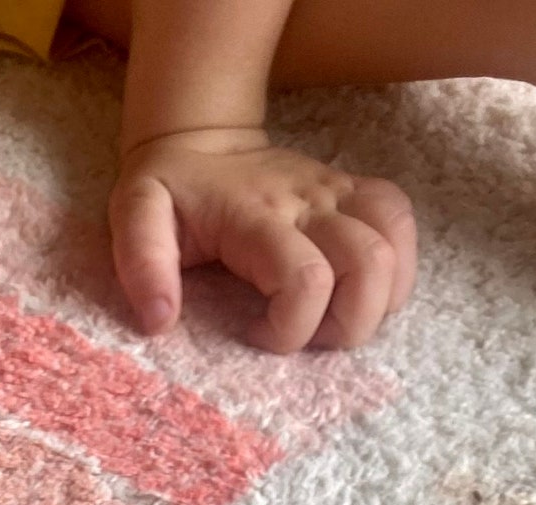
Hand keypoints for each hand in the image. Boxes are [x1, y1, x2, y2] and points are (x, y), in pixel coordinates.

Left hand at [109, 129, 416, 351]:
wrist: (200, 137)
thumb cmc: (169, 189)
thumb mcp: (134, 215)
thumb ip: (142, 263)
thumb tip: (161, 320)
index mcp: (259, 216)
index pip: (305, 280)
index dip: (289, 329)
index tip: (253, 336)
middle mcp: (310, 201)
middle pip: (368, 266)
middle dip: (346, 325)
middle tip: (304, 335)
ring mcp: (338, 194)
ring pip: (393, 248)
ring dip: (375, 303)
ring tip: (331, 318)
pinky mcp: (354, 193)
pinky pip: (401, 225)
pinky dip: (395, 271)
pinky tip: (361, 293)